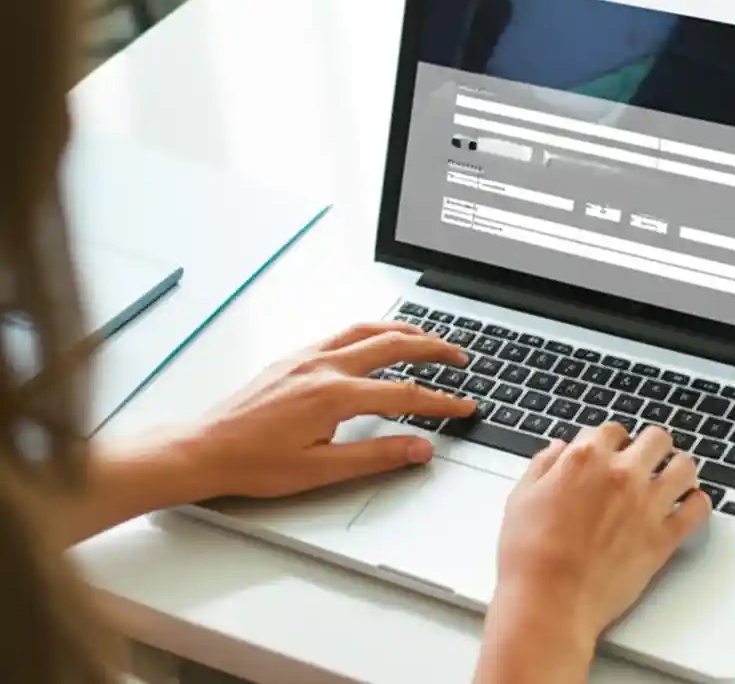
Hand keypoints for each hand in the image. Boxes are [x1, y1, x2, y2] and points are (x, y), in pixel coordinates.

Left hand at [185, 321, 475, 499]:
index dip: (442, 401)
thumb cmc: (254, 463)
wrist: (204, 449)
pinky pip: (342, 333)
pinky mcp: (293, 357)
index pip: (404, 394)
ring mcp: (306, 357)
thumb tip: (420, 448)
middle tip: (459, 357)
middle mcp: (323, 367)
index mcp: (334, 396)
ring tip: (428, 339)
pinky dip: (370, 331)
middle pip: (392, 345)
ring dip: (403, 331)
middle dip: (432, 349)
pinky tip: (377, 339)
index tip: (465, 405)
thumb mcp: (322, 470)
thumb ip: (377, 456)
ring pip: (366, 330)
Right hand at [492, 424, 710, 645]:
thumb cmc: (529, 558)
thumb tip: (558, 449)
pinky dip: (697, 504)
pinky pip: (698, 508)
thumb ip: (542, 467)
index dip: (612, 441)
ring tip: (673, 479)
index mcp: (584, 459)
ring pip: (685, 466)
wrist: (549, 602)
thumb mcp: (520, 500)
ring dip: (679, 469)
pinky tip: (687, 507)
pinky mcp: (664, 536)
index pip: (612, 431)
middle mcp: (621, 474)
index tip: (613, 452)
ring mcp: (647, 504)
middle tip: (647, 461)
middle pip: (656, 438)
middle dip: (651, 447)